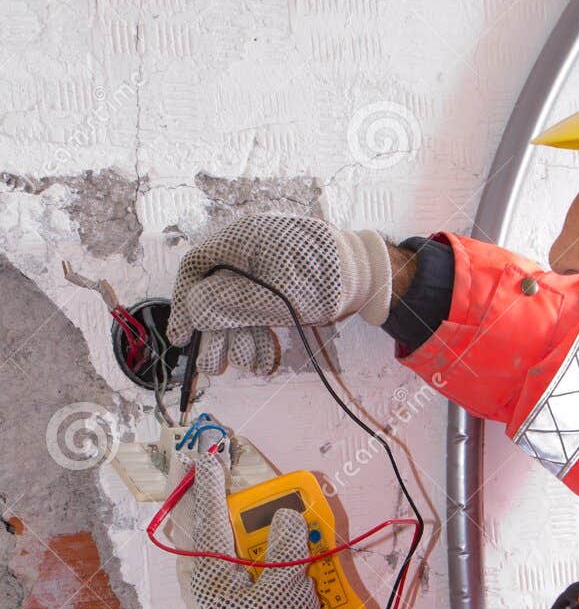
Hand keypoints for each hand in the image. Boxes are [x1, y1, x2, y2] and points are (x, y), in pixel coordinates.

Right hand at [167, 215, 393, 376]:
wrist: (368, 277)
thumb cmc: (328, 277)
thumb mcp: (280, 293)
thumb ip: (234, 302)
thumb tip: (193, 311)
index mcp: (241, 240)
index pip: (196, 267)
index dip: (184, 303)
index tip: (181, 336)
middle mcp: (245, 255)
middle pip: (213, 296)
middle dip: (215, 336)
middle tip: (214, 368)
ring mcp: (260, 275)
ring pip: (234, 311)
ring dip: (239, 343)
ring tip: (253, 366)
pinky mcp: (275, 292)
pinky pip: (254, 315)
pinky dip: (257, 339)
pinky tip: (264, 361)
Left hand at [183, 454, 322, 608]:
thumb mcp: (287, 586)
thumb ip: (285, 544)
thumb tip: (284, 517)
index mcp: (207, 567)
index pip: (205, 509)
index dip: (208, 478)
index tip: (207, 450)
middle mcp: (200, 580)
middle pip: (199, 527)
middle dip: (205, 497)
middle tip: (206, 469)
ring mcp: (210, 600)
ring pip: (214, 550)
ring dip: (226, 528)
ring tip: (235, 507)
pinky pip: (229, 573)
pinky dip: (241, 557)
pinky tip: (258, 554)